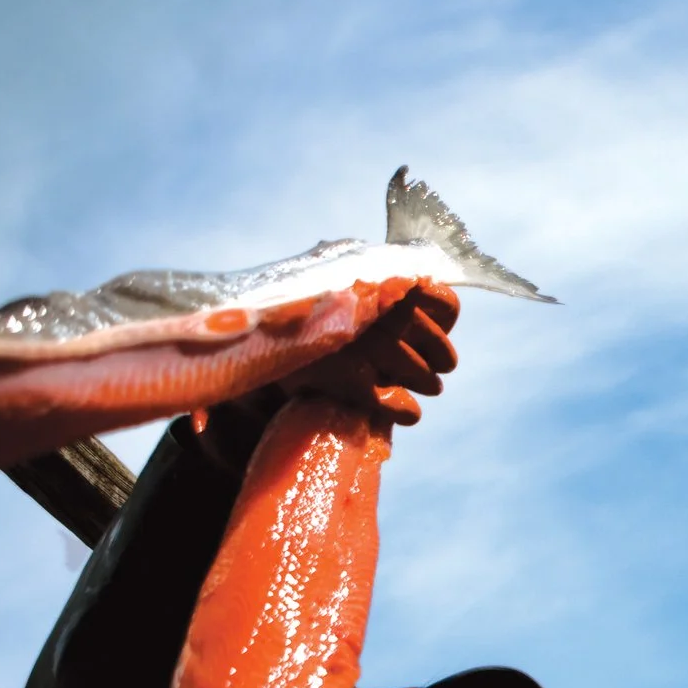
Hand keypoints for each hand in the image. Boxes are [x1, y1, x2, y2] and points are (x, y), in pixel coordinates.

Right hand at [284, 279, 461, 424]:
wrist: (245, 331)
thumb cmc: (299, 306)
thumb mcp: (335, 278)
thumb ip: (376, 282)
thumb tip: (427, 294)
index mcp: (372, 277)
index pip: (439, 298)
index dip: (442, 314)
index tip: (440, 324)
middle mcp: (370, 308)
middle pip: (435, 343)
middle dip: (441, 357)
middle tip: (439, 370)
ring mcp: (359, 346)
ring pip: (423, 376)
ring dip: (426, 384)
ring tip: (426, 387)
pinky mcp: (345, 381)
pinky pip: (400, 405)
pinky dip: (406, 410)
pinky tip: (404, 410)